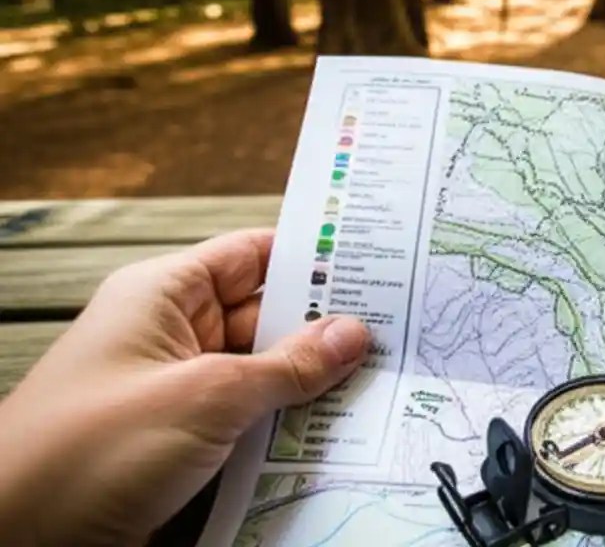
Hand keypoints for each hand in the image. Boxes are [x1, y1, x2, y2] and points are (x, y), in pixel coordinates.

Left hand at [0, 229, 369, 546]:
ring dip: (311, 385)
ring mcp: (176, 391)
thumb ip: (288, 365)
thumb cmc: (87, 451)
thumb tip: (351, 333)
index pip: (253, 256)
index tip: (378, 265)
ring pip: (264, 373)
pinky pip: (249, 421)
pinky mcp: (180, 442)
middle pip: (267, 317)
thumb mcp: (206, 397)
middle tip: (397, 337)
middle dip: (326, 329)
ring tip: (380, 385)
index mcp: (163, 295)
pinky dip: (288, 427)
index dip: (314, 257)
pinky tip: (335, 434)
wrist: (16, 541)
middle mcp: (171, 335)